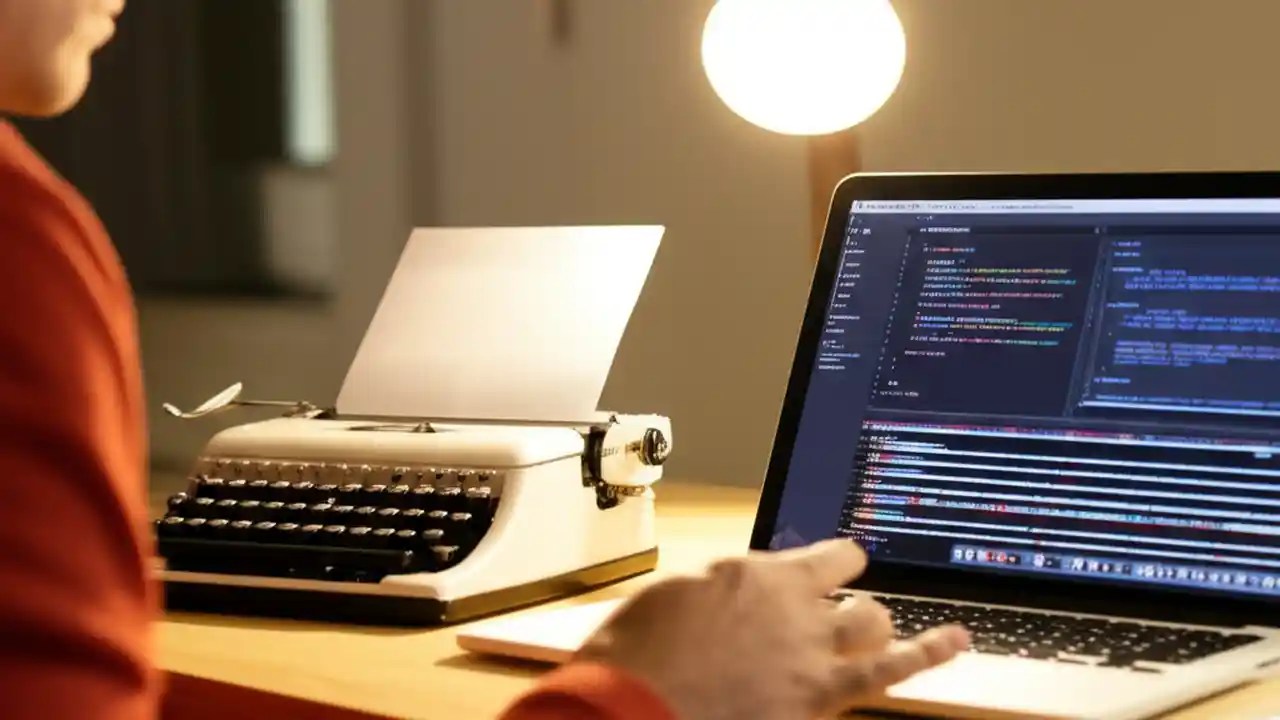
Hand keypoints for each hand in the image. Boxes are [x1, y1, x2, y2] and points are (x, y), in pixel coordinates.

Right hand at [574, 539, 968, 719]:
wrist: (635, 706)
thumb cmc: (638, 654)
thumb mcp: (671, 601)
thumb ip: (718, 594)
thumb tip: (730, 596)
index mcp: (758, 576)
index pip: (825, 559)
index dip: (836, 564)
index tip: (840, 567)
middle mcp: (796, 610)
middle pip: (855, 599)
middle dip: (857, 605)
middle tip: (855, 612)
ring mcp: (812, 659)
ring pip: (877, 635)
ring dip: (892, 636)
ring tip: (924, 636)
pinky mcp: (816, 701)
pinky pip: (886, 676)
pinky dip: (926, 657)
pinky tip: (951, 646)